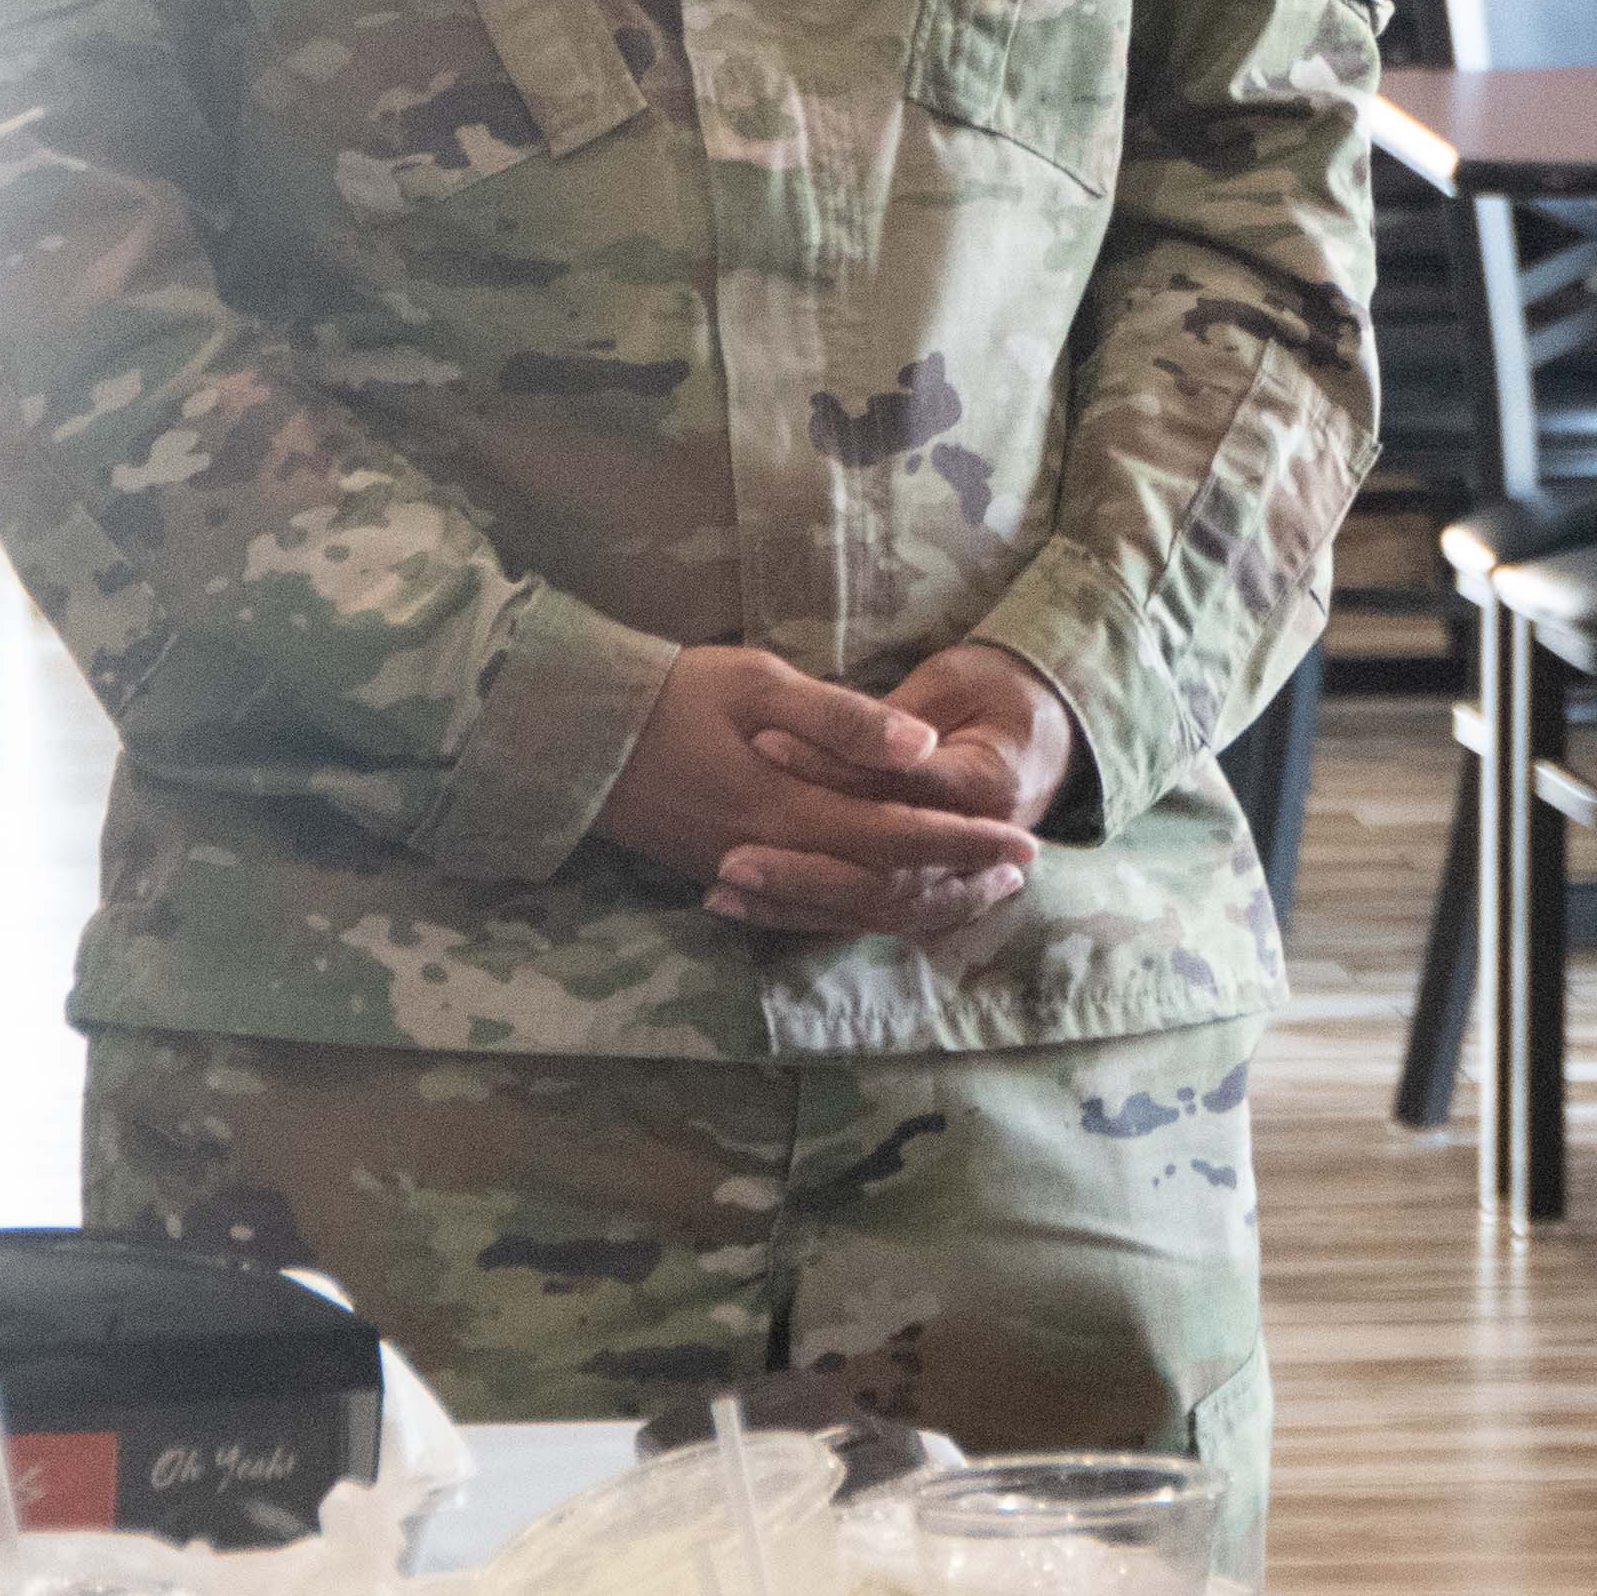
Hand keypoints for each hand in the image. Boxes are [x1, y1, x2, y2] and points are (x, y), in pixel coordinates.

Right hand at [594, 645, 1039, 938]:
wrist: (571, 735)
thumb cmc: (672, 694)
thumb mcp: (760, 684)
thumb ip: (843, 720)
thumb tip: (925, 745)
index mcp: (788, 807)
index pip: (900, 837)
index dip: (966, 843)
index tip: (1025, 842)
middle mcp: (772, 853)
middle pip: (884, 888)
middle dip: (957, 881)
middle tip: (1019, 873)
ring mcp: (745, 871)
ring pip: (849, 908)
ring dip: (918, 902)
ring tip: (976, 890)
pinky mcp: (725, 873)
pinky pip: (809, 910)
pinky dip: (861, 911)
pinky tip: (893, 901)